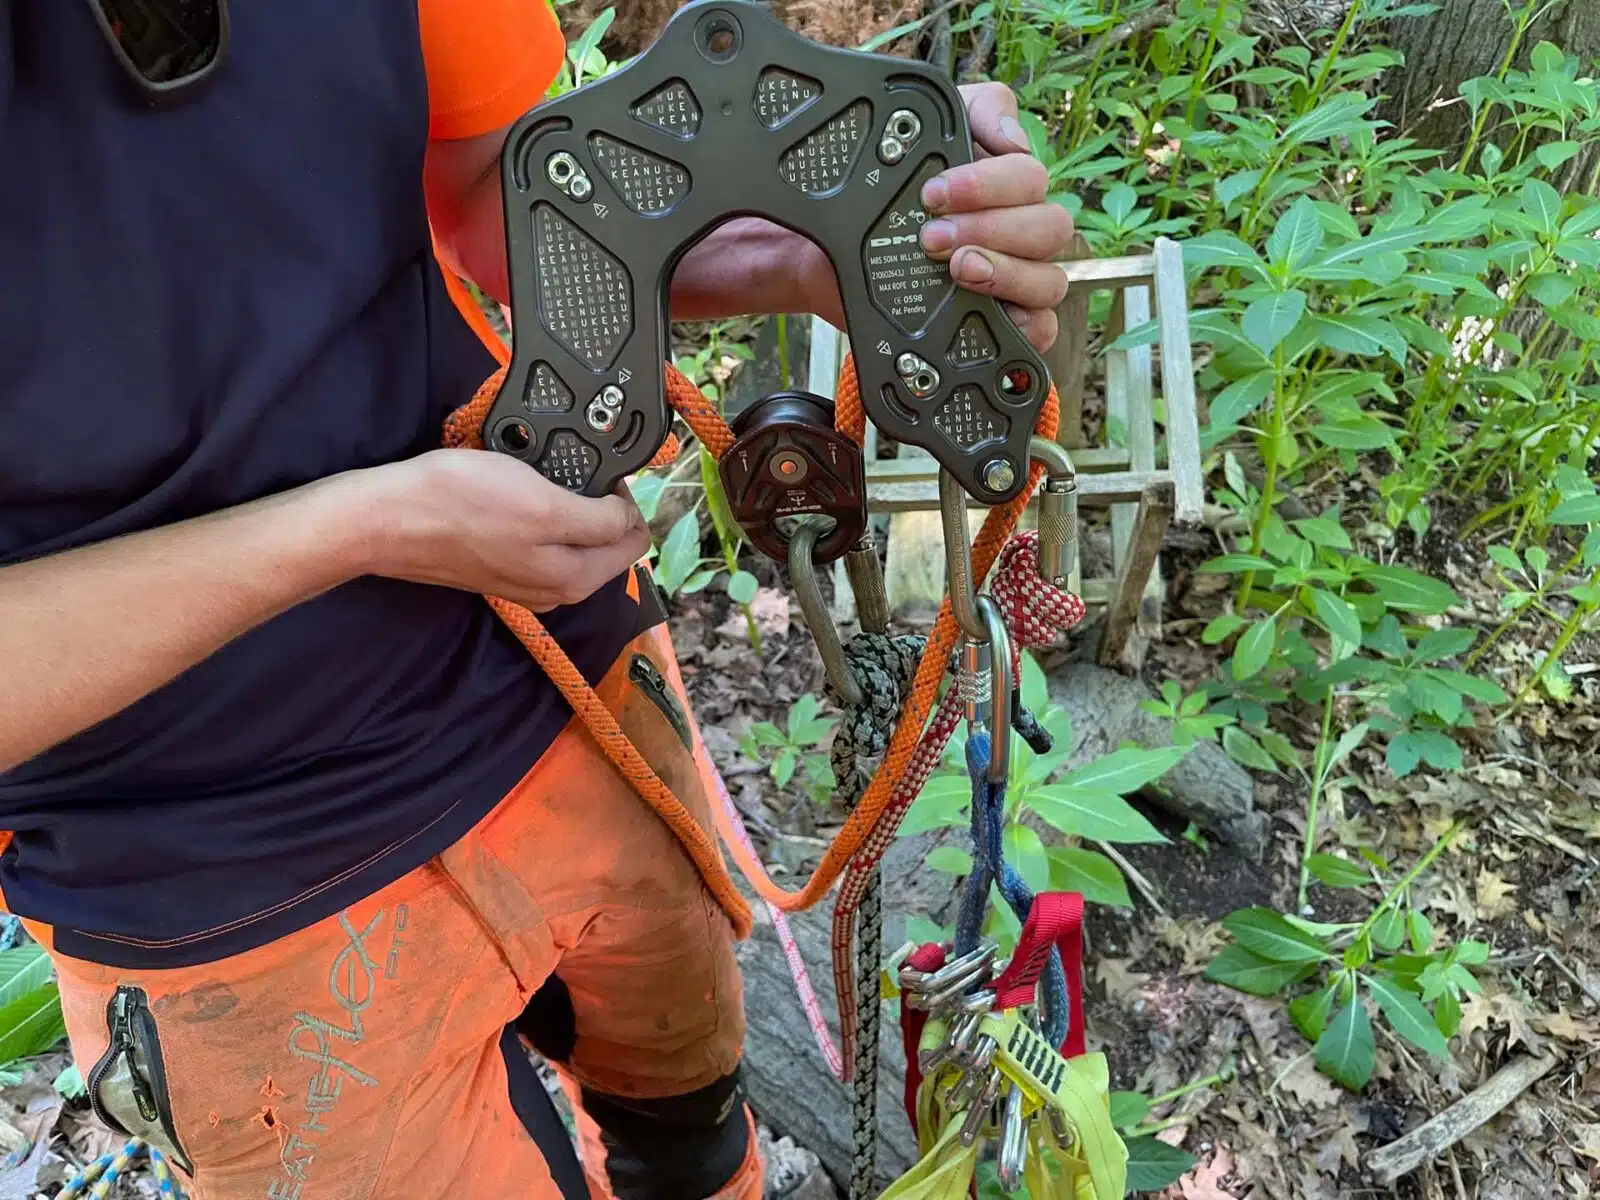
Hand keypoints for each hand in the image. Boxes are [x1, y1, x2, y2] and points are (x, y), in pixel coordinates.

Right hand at [361, 450, 649, 611]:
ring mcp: (524, 580)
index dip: (627, 501)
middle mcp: (555, 589)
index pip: (632, 540)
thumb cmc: (462, 506)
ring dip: (565, 506)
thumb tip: (628, 521)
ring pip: (569, 539)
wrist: (388, 519)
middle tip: (572, 468)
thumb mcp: (546, 505)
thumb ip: (599, 520)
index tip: (603, 472)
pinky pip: (535, 537)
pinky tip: (514, 490)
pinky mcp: (496, 565)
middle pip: (603, 542)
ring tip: (542, 475)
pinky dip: (534, 513)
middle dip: (597, 505)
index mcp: (576, 580)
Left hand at [794, 82, 1071, 351]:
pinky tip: (988, 310)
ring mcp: (1012, 282)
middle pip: (1049, 229)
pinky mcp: (997, 325)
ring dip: (1005, 273)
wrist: (825, 253)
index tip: (933, 193)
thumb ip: (974, 111)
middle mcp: (1019, 234)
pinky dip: (1024, 325)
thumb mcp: (920, 132)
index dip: (987, 184)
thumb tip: (1014, 136)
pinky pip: (1040, 331)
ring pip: (1049, 280)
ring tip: (956, 268)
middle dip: (990, 229)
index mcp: (1008, 186)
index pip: (1031, 178)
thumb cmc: (882, 193)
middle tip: (933, 235)